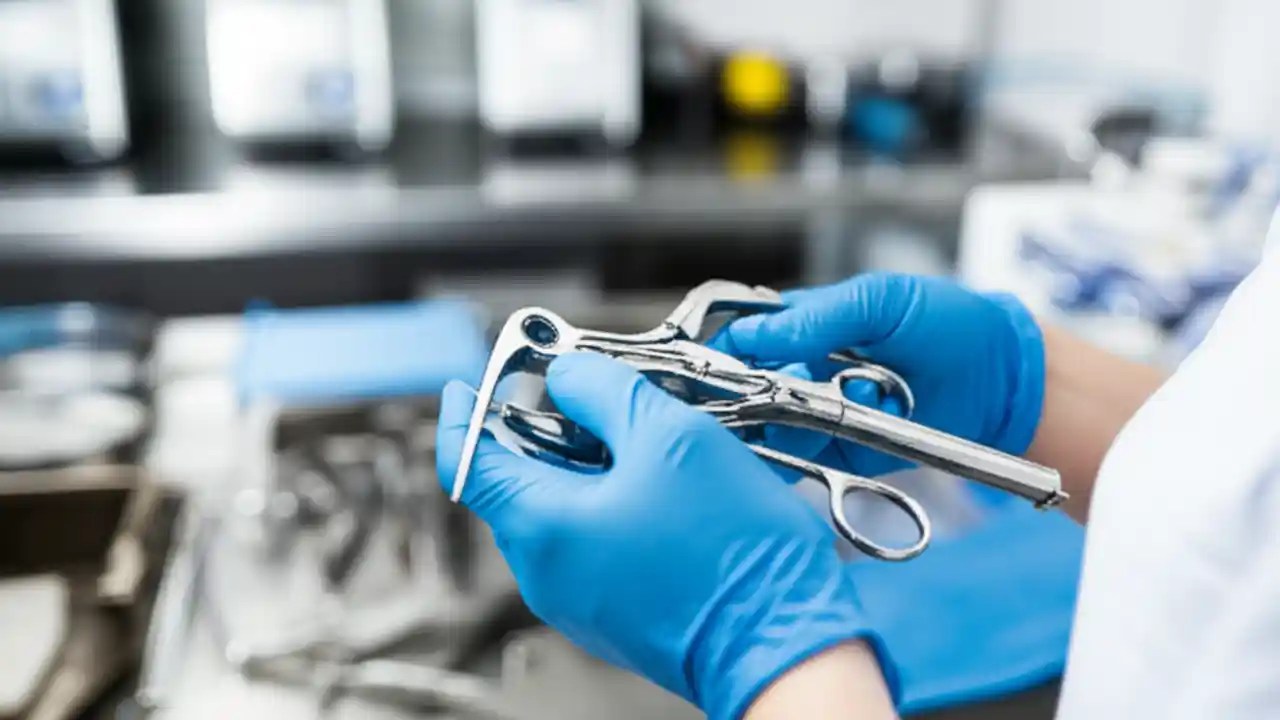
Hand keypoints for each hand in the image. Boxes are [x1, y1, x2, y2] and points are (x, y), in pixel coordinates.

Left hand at [437, 353, 894, 719]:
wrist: (784, 643)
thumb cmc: (733, 554)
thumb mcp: (670, 435)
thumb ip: (605, 391)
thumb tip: (568, 376)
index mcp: (542, 527)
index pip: (469, 462)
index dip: (466, 412)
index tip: (470, 385)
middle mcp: (547, 573)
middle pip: (519, 482)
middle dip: (548, 430)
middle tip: (592, 394)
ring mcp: (579, 600)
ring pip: (561, 511)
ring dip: (589, 465)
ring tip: (647, 440)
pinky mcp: (614, 613)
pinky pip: (592, 543)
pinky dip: (612, 504)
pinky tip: (663, 487)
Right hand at [712, 273, 1043, 475]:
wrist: (1002, 383)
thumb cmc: (947, 325)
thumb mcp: (880, 300)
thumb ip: (816, 318)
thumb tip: (751, 337)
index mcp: (802, 323)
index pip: (739, 337)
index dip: (720, 354)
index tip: (705, 369)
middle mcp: (799, 368)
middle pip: (739, 387)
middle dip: (736, 396)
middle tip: (746, 399)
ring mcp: (814, 411)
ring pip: (760, 426)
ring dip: (766, 426)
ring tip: (791, 418)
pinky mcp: (833, 450)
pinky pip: (791, 460)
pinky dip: (779, 460)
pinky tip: (783, 451)